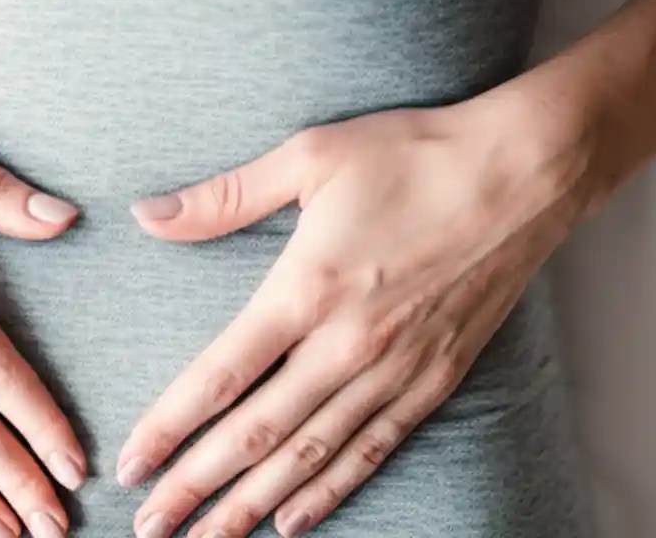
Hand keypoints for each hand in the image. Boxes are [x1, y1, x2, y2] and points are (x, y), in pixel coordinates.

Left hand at [117, 100, 590, 537]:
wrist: (525, 172)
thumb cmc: (413, 155)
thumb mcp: (309, 156)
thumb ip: (224, 197)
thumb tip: (147, 215)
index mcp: (306, 289)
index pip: (221, 376)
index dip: (169, 427)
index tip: (130, 464)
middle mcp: (347, 343)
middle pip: (257, 433)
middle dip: (196, 486)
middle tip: (150, 526)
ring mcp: (395, 369)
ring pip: (310, 455)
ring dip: (252, 503)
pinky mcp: (435, 378)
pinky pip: (372, 449)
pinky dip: (330, 490)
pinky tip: (293, 521)